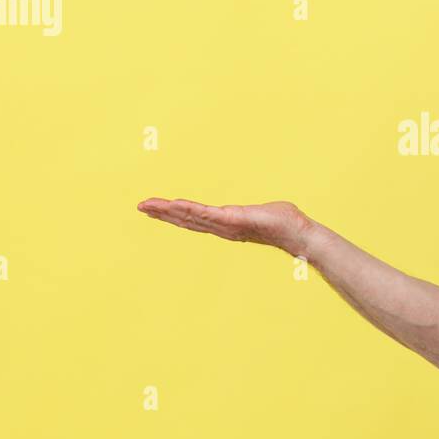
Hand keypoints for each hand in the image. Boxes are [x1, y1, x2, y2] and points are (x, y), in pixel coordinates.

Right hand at [136, 197, 312, 253]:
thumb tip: (254, 213)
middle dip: (162, 213)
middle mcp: (222, 227)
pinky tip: (173, 205)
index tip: (155, 207)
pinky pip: (206, 214)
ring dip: (168, 211)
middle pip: (186, 219)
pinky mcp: (233, 220)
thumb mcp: (261, 213)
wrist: (298, 234)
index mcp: (226, 224)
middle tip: (141, 206)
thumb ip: (250, 213)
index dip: (174, 213)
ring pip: (191, 217)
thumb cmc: (284, 223)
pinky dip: (188, 209)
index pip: (195, 218)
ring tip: (147, 206)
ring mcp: (226, 225)